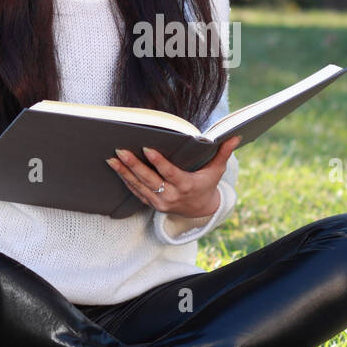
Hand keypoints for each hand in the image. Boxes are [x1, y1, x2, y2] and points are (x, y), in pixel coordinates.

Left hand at [106, 136, 241, 217]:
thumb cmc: (208, 184)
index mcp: (186, 185)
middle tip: (120, 151)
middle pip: (149, 179)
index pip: (169, 173)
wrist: (200, 210)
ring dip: (124, 172)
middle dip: (133, 165)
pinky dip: (126, 180)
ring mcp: (160, 202)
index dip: (158, 162)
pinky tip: (116, 169)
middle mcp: (171, 196)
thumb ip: (223, 152)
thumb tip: (235, 135)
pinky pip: (136, 192)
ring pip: (138, 186)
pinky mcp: (152, 204)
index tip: (146, 149)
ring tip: (112, 159)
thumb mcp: (217, 170)